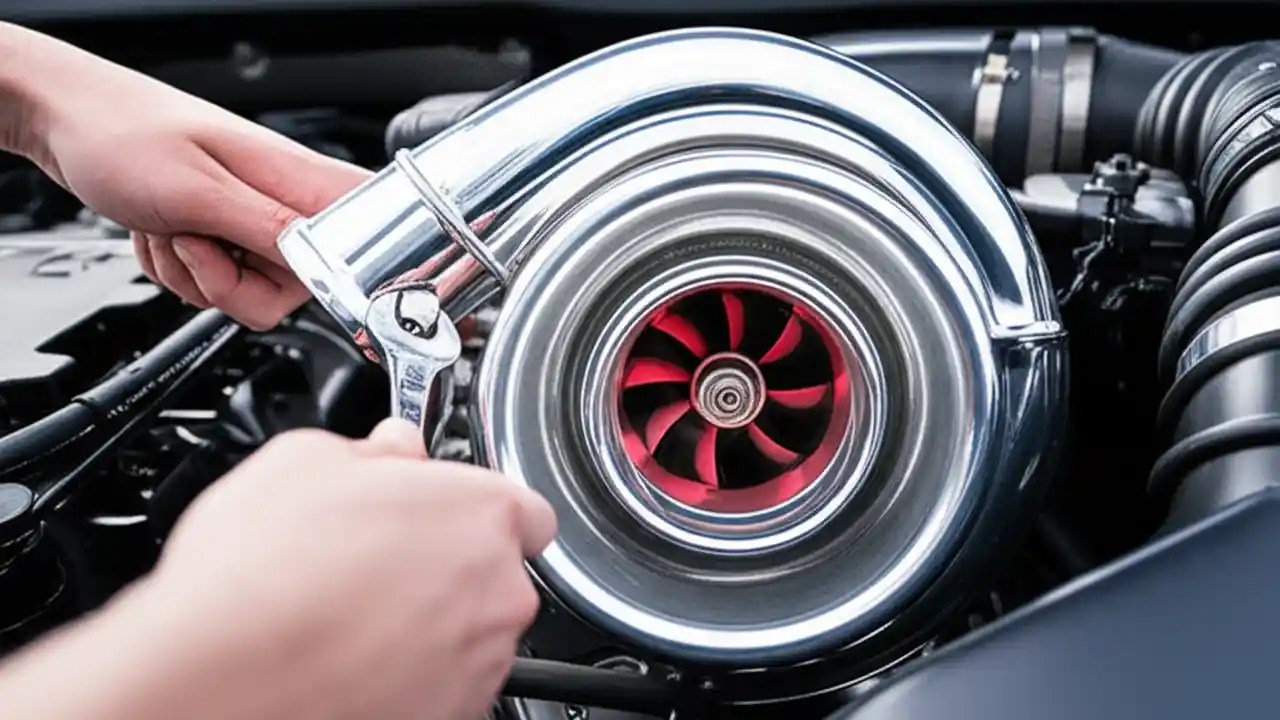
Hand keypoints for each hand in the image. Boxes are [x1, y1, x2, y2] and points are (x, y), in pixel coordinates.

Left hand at [0, 23, 369, 328]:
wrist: (66, 122)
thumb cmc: (124, 133)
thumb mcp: (198, 191)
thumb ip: (269, 230)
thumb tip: (326, 263)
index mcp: (302, 180)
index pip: (364, 243)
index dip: (338, 276)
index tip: (286, 275)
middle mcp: (289, 203)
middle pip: (295, 289)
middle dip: (232, 284)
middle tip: (199, 244)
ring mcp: (257, 221)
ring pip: (253, 294)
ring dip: (196, 275)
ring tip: (174, 227)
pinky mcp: (228, 235)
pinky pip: (218, 286)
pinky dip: (180, 269)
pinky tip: (165, 230)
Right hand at [0, 420, 555, 719]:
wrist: (217, 683)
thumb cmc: (259, 577)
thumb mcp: (303, 461)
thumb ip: (375, 450)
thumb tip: (391, 449)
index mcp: (481, 513)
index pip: (521, 505)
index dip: (471, 506)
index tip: (433, 509)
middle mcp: (499, 591)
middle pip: (494, 569)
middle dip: (445, 562)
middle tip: (375, 558)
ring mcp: (479, 662)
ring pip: (470, 629)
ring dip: (429, 618)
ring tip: (351, 612)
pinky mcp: (452, 715)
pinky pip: (445, 681)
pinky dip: (411, 672)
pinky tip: (353, 656)